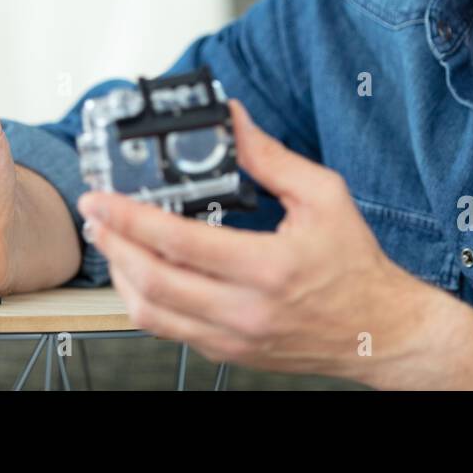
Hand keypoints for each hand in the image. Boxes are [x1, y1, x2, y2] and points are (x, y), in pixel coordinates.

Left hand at [77, 99, 444, 387]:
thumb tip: (232, 120)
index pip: (179, 243)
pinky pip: (170, 330)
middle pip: (152, 282)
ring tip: (111, 241)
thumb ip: (270, 157)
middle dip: (112, 244)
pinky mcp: (228, 352)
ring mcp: (233, 338)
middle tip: (94, 214)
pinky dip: (146, 299)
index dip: (130, 218)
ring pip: (152, 314)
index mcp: (268, 268)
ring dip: (120, 276)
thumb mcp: (323, 196)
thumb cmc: (356, 267)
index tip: (102, 197)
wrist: (378, 332)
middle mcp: (246, 310)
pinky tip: (141, 271)